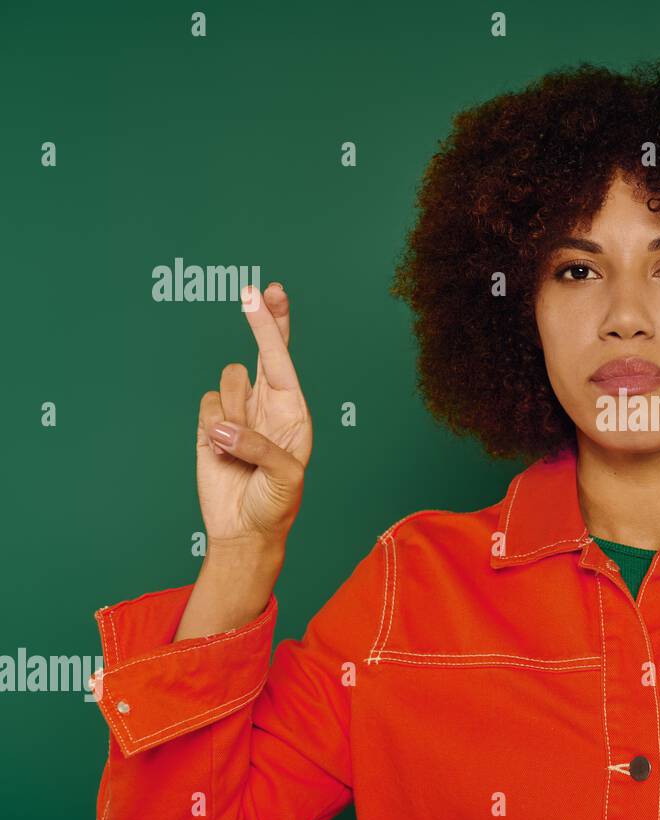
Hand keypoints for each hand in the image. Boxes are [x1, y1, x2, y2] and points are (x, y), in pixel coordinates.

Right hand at [195, 283, 311, 552]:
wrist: (244, 529)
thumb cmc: (276, 503)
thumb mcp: (283, 478)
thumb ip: (257, 447)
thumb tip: (221, 427)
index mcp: (294, 412)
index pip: (283, 360)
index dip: (274, 327)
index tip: (267, 295)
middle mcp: (268, 405)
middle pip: (264, 351)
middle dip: (262, 321)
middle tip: (255, 290)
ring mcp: (239, 412)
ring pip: (228, 380)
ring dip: (232, 411)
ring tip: (239, 447)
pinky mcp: (210, 423)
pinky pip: (206, 404)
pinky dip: (210, 427)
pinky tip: (221, 452)